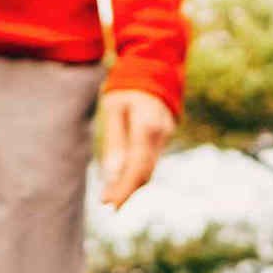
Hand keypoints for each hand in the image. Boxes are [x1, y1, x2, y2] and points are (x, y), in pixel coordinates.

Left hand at [99, 90, 172, 208]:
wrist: (154, 67)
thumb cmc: (128, 86)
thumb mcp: (114, 110)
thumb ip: (115, 144)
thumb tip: (112, 177)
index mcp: (147, 128)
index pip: (137, 169)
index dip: (123, 190)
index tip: (108, 205)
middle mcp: (161, 136)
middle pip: (144, 173)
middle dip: (126, 191)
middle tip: (107, 204)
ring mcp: (165, 136)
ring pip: (148, 168)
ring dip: (130, 184)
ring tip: (110, 195)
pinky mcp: (163, 137)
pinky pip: (149, 160)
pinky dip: (136, 172)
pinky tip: (121, 178)